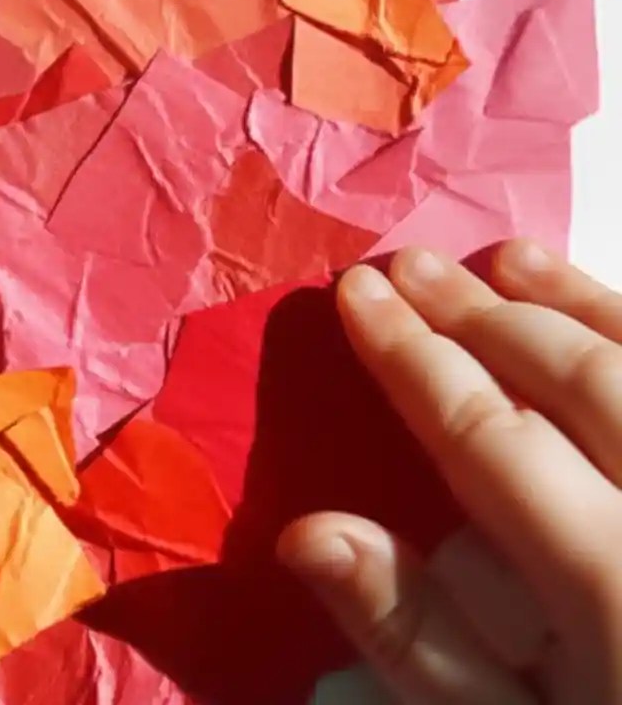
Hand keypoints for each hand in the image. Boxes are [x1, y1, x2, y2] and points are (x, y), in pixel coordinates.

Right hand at [278, 241, 621, 703]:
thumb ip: (418, 640)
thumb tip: (310, 532)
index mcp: (614, 587)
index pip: (490, 439)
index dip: (416, 359)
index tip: (359, 296)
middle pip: (582, 383)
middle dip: (486, 316)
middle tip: (410, 266)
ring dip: (582, 306)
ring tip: (510, 262)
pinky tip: (617, 320)